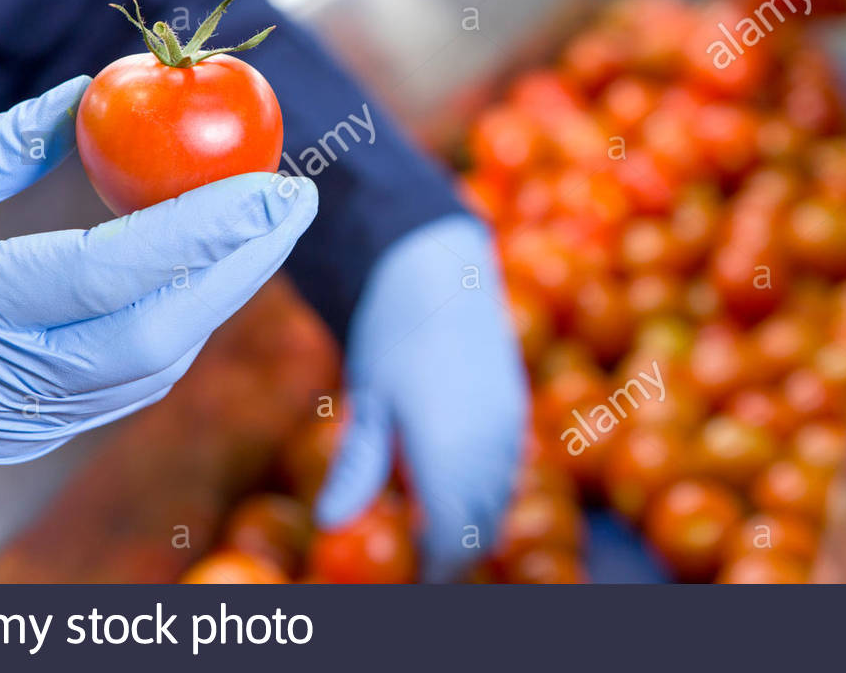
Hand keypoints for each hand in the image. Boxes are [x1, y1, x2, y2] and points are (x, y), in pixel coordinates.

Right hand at [0, 76, 316, 488]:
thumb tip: (90, 98)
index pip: (103, 275)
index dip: (201, 229)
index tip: (273, 182)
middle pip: (157, 336)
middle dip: (244, 267)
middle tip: (298, 199)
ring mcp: (11, 426)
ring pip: (154, 368)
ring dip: (221, 295)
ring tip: (264, 227)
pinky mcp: (25, 438)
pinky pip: (129, 385)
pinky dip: (179, 325)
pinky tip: (206, 274)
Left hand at [315, 214, 528, 580]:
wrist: (437, 270)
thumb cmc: (390, 336)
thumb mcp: (368, 402)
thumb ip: (357, 468)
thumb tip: (328, 524)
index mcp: (449, 452)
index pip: (450, 541)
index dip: (431, 567)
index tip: (408, 575)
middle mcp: (490, 446)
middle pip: (480, 529)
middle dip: (451, 551)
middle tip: (414, 556)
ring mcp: (510, 427)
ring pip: (499, 501)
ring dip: (470, 521)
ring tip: (427, 521)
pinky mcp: (516, 408)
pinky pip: (509, 471)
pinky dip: (485, 489)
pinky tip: (449, 478)